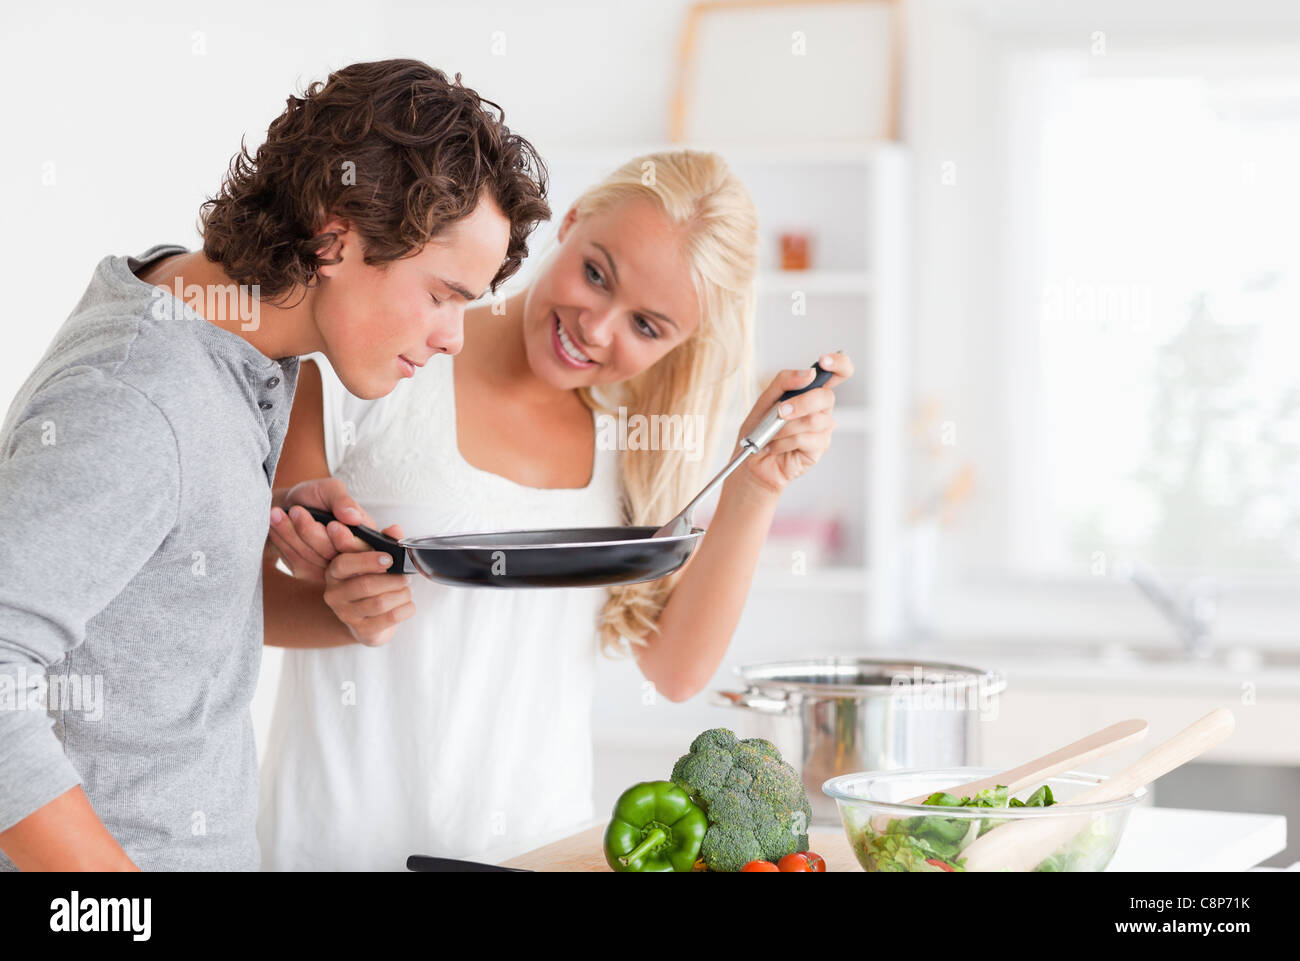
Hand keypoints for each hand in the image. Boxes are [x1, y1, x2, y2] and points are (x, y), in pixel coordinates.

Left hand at [268, 477, 395, 584]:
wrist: (288, 507)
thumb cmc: (313, 496)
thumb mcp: (329, 489)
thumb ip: (343, 500)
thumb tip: (354, 518)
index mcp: (363, 535)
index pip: (360, 548)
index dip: (346, 540)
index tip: (331, 524)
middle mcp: (350, 555)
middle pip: (332, 554)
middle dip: (310, 532)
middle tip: (295, 511)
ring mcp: (329, 567)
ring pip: (311, 559)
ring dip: (291, 535)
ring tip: (276, 513)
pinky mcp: (309, 572)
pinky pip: (297, 563)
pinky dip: (283, 543)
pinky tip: (275, 526)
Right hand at [321, 522, 415, 646]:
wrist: (367, 618)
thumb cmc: (370, 581)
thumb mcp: (374, 559)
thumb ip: (385, 542)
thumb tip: (395, 530)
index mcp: (335, 571)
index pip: (344, 564)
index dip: (368, 560)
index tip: (389, 559)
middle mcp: (334, 594)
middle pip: (365, 585)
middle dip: (393, 580)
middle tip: (406, 577)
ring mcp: (346, 615)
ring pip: (379, 603)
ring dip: (401, 594)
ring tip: (407, 590)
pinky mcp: (361, 631)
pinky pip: (389, 619)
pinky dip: (405, 609)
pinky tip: (407, 604)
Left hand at [734, 352, 853, 494]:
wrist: (752, 460)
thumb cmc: (760, 429)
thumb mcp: (766, 399)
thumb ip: (785, 381)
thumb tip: (809, 373)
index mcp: (811, 391)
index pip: (838, 372)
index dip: (839, 363)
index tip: (824, 361)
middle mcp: (821, 408)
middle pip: (825, 397)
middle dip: (800, 403)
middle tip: (780, 411)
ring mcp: (823, 429)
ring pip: (813, 420)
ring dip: (785, 427)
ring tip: (770, 434)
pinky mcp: (819, 448)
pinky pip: (806, 439)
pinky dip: (784, 442)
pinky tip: (774, 446)